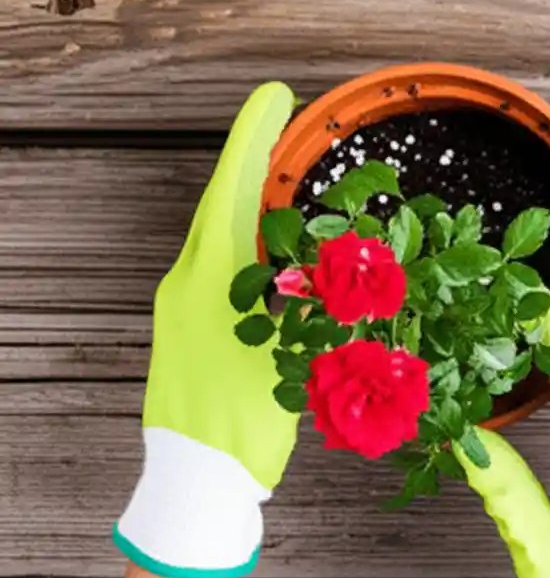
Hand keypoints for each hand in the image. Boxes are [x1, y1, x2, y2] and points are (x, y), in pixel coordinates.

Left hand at [114, 83, 298, 577]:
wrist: (196, 481)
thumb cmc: (246, 424)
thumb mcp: (295, 352)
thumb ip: (316, 298)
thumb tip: (341, 257)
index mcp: (211, 280)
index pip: (233, 190)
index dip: (255, 138)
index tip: (277, 96)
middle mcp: (187, 282)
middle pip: (223, 205)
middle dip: (255, 163)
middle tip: (286, 130)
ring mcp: (181, 306)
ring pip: (220, 238)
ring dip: (254, 209)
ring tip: (291, 190)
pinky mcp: (185, 328)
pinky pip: (217, 270)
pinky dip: (248, 248)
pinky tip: (277, 258)